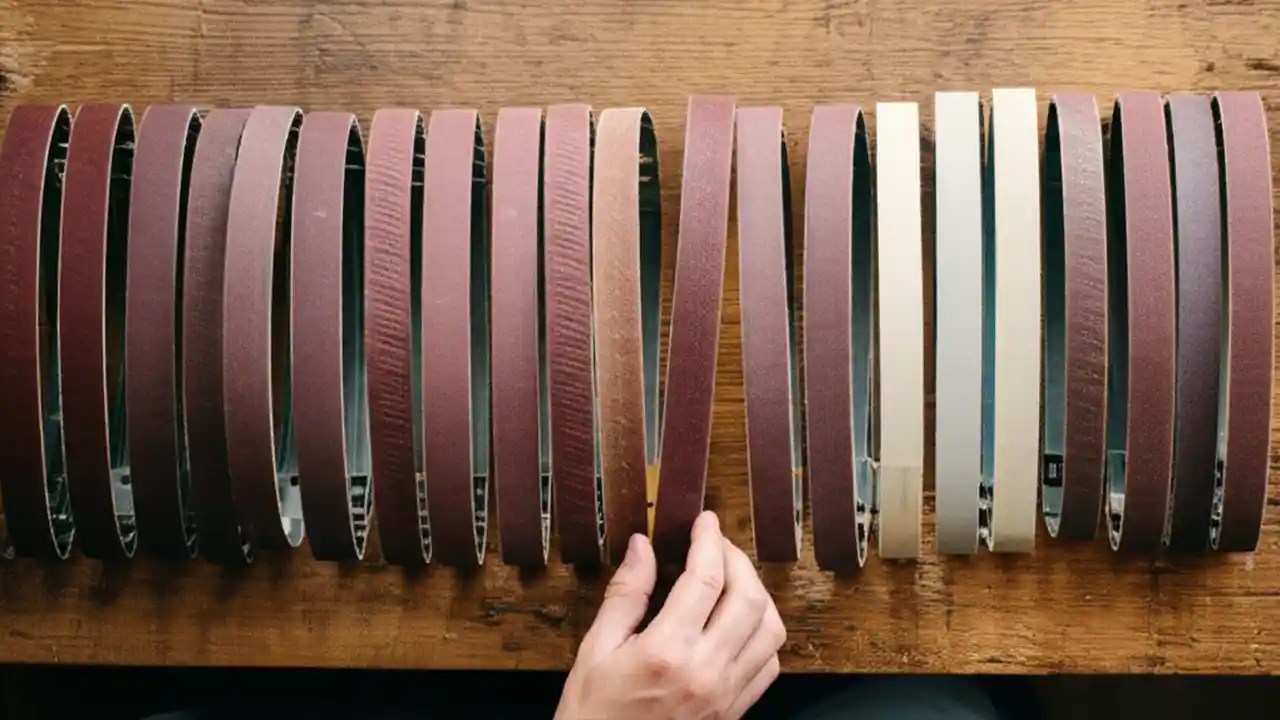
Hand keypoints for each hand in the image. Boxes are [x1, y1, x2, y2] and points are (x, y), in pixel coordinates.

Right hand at [555, 511, 785, 719]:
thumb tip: (642, 546)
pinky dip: (764, 633)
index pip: (706, 578)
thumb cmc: (593, 714)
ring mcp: (726, 695)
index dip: (709, 540)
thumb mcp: (595, 649)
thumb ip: (626, 594)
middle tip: (716, 543)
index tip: (704, 521)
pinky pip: (769, 664)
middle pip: (749, 597)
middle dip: (737, 559)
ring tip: (732, 579)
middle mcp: (706, 672)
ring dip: (757, 594)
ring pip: (770, 629)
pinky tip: (739, 622)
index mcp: (667, 651)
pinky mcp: (734, 712)